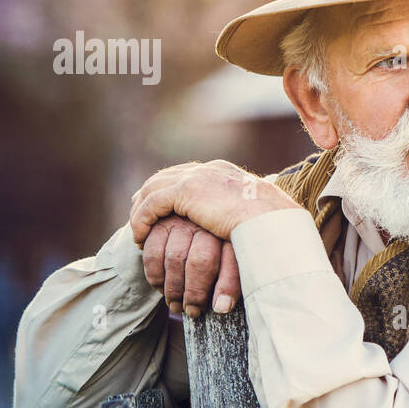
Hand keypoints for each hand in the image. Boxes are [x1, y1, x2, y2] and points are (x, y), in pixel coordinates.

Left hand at [129, 159, 298, 244]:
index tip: (156, 203)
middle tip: (136, 213)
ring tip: (138, 231)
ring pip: (153, 188)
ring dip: (140, 210)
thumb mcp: (252, 214)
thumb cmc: (270, 224)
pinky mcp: (186, 190)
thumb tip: (237, 228)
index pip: (186, 174)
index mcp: (222, 172)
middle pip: (165, 177)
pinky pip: (152, 204)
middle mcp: (207, 170)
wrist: (271, 218)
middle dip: (147, 194)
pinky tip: (140, 237)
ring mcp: (196, 177)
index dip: (168, 188)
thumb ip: (237, 213)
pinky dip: (142, 220)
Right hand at [141, 214, 239, 317]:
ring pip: (175, 259)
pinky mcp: (159, 224)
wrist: (190, 220)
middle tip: (192, 311)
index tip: (220, 309)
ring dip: (173, 289)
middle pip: (201, 261)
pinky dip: (156, 276)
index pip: (232, 260)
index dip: (226, 287)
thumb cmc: (216, 248)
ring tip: (176, 305)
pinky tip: (161, 288)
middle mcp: (207, 224)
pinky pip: (153, 254)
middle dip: (195, 292)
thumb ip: (230, 279)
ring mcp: (182, 222)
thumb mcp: (231, 258)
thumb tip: (222, 307)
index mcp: (229, 232)